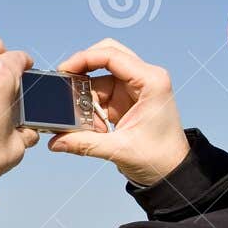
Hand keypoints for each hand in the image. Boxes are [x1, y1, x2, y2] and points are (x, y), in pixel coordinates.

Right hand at [47, 39, 188, 185]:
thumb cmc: (158, 158)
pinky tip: (94, 127)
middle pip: (105, 57)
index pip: (112, 55)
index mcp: (151, 81)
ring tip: (85, 123)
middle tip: (64, 84)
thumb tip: (55, 142)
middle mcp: (144, 78)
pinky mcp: (126, 99)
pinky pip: (100, 94)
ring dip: (86, 97)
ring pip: (99, 78)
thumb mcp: (119, 150)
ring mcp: (134, 88)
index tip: (63, 70)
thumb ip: (84, 143)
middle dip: (82, 69)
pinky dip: (91, 108)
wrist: (172, 172)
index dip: (84, 58)